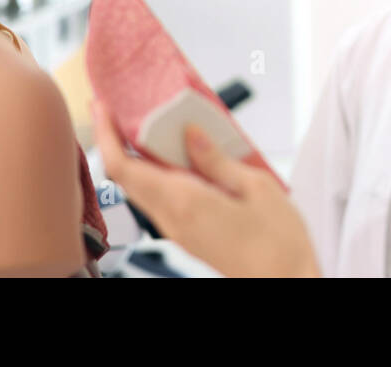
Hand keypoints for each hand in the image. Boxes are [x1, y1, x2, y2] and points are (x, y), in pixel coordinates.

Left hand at [93, 100, 320, 277]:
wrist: (286, 282)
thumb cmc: (280, 245)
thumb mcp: (257, 188)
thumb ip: (217, 159)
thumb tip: (191, 134)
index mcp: (185, 202)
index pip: (124, 167)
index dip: (106, 134)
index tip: (103, 107)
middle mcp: (172, 219)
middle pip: (126, 177)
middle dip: (115, 140)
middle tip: (119, 109)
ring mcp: (177, 230)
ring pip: (142, 188)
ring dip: (137, 156)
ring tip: (153, 126)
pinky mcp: (188, 235)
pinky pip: (161, 198)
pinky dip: (158, 173)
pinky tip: (180, 157)